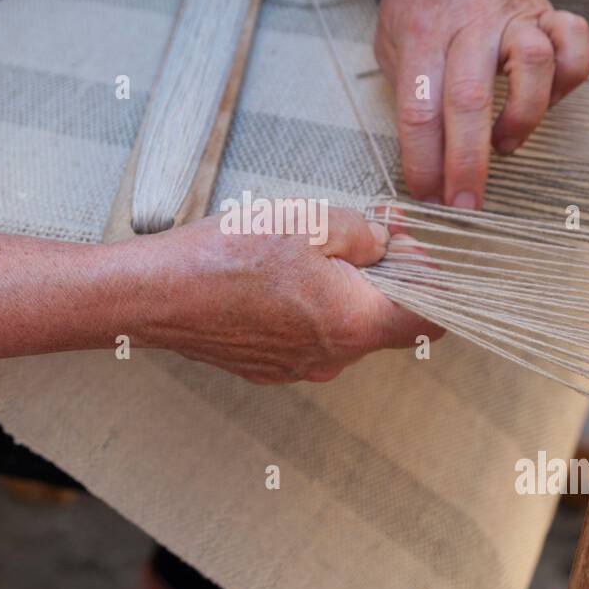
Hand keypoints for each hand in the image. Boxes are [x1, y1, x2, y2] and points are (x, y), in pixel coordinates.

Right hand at [126, 207, 441, 382]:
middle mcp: (333, 357)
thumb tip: (385, 243)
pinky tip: (277, 275)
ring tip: (308, 247)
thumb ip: (364, 232)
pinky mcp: (269, 366)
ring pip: (345, 325)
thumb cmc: (227, 257)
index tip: (407, 239)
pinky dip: (308, 306)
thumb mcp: (308, 220)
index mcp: (355, 324)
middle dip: (385, 272)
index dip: (433, 274)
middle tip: (361, 228)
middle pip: (387, 318)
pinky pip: (308, 335)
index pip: (433, 317)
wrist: (155, 296)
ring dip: (343, 288)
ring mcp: (299, 367)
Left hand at [374, 0, 588, 208]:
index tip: (425, 197)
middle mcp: (469, 24)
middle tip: (466, 204)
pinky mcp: (547, 11)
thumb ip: (406, 88)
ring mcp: (513, 15)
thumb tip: (421, 157)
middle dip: (467, 162)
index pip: (418, 108)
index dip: (422, 160)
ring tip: (504, 143)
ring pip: (532, 65)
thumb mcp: (390, 34)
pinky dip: (570, 77)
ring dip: (521, 116)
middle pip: (469, 98)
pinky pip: (574, 45)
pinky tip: (547, 98)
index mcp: (421, 33)